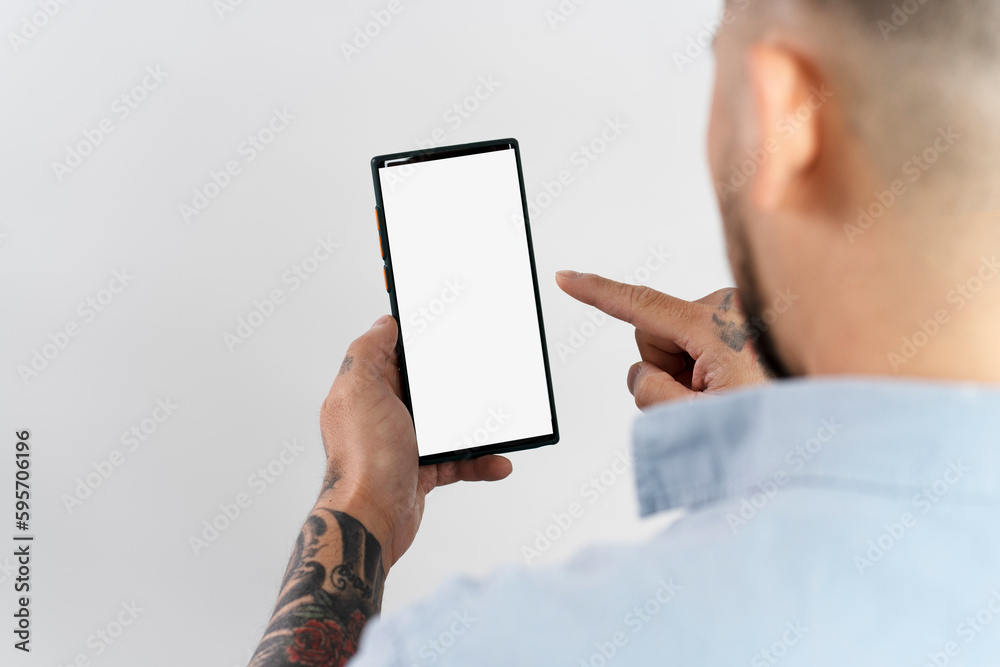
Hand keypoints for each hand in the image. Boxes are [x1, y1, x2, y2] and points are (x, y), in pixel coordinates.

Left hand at [318, 315, 512, 570]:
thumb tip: (384, 323)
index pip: (393, 354)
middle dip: (455, 383)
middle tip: (483, 372)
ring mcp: (403, 444)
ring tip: (499, 424)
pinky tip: (498, 461)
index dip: (417, 341)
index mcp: (366, 390)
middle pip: (426, 387)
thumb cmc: (364, 459)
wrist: (371, 520)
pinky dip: (479, 462)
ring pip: (447, 426)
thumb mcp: (360, 390)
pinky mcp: (421, 471)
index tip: (445, 329)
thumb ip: (368, 351)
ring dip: (475, 426)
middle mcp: (382, 415)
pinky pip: (458, 460)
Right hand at [555, 272, 770, 409]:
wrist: (830, 432)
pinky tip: (738, 387)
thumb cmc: (779, 424)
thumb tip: (642, 374)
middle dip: (669, 371)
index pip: (639, 305)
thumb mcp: (699, 419)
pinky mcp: (748, 322)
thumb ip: (651, 394)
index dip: (595, 293)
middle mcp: (730, 308)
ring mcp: (742, 313)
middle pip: (656, 336)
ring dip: (691, 375)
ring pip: (678, 343)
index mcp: (715, 326)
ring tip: (729, 397)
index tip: (565, 278)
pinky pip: (700, 343)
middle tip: (706, 401)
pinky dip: (709, 369)